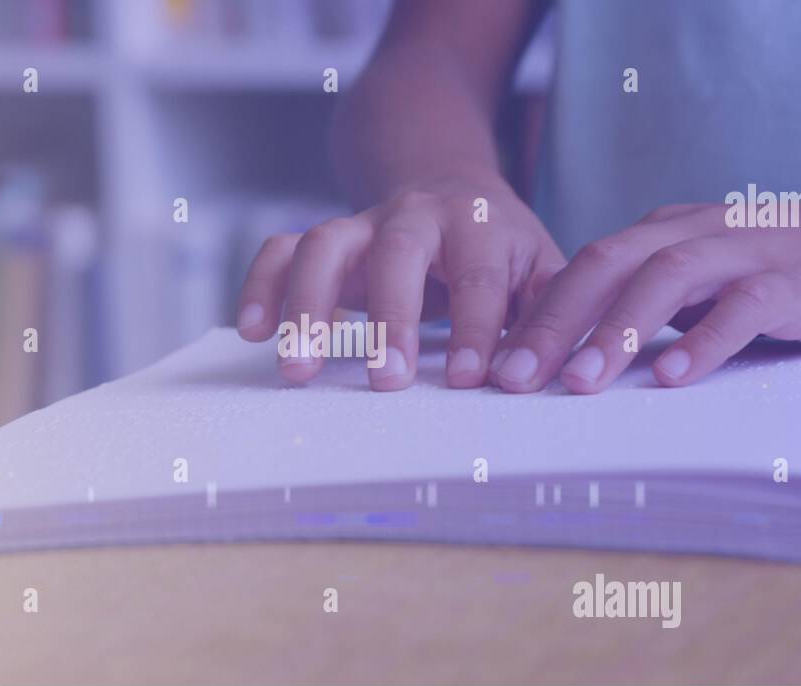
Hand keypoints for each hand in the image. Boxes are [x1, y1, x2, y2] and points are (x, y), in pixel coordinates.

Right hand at [236, 171, 565, 389]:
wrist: (452, 189)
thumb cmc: (500, 248)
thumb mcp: (540, 270)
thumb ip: (545, 317)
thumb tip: (532, 374)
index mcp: (478, 225)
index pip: (477, 277)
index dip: (474, 328)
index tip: (467, 379)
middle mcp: (416, 217)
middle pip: (395, 253)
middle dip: (389, 318)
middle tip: (385, 380)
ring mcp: (362, 225)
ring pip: (324, 245)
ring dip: (306, 305)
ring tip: (297, 368)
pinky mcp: (326, 240)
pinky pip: (282, 249)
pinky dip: (262, 284)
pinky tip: (254, 329)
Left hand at [491, 191, 800, 393]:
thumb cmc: (770, 273)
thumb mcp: (695, 282)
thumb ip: (642, 305)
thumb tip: (567, 357)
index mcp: (659, 234)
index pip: (582, 270)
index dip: (535, 316)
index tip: (494, 366)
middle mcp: (691, 232)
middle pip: (607, 266)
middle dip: (555, 323)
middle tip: (514, 377)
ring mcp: (743, 250)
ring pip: (666, 278)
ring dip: (618, 330)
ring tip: (580, 382)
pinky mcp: (793, 279)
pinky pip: (742, 306)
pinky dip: (704, 340)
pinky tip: (673, 377)